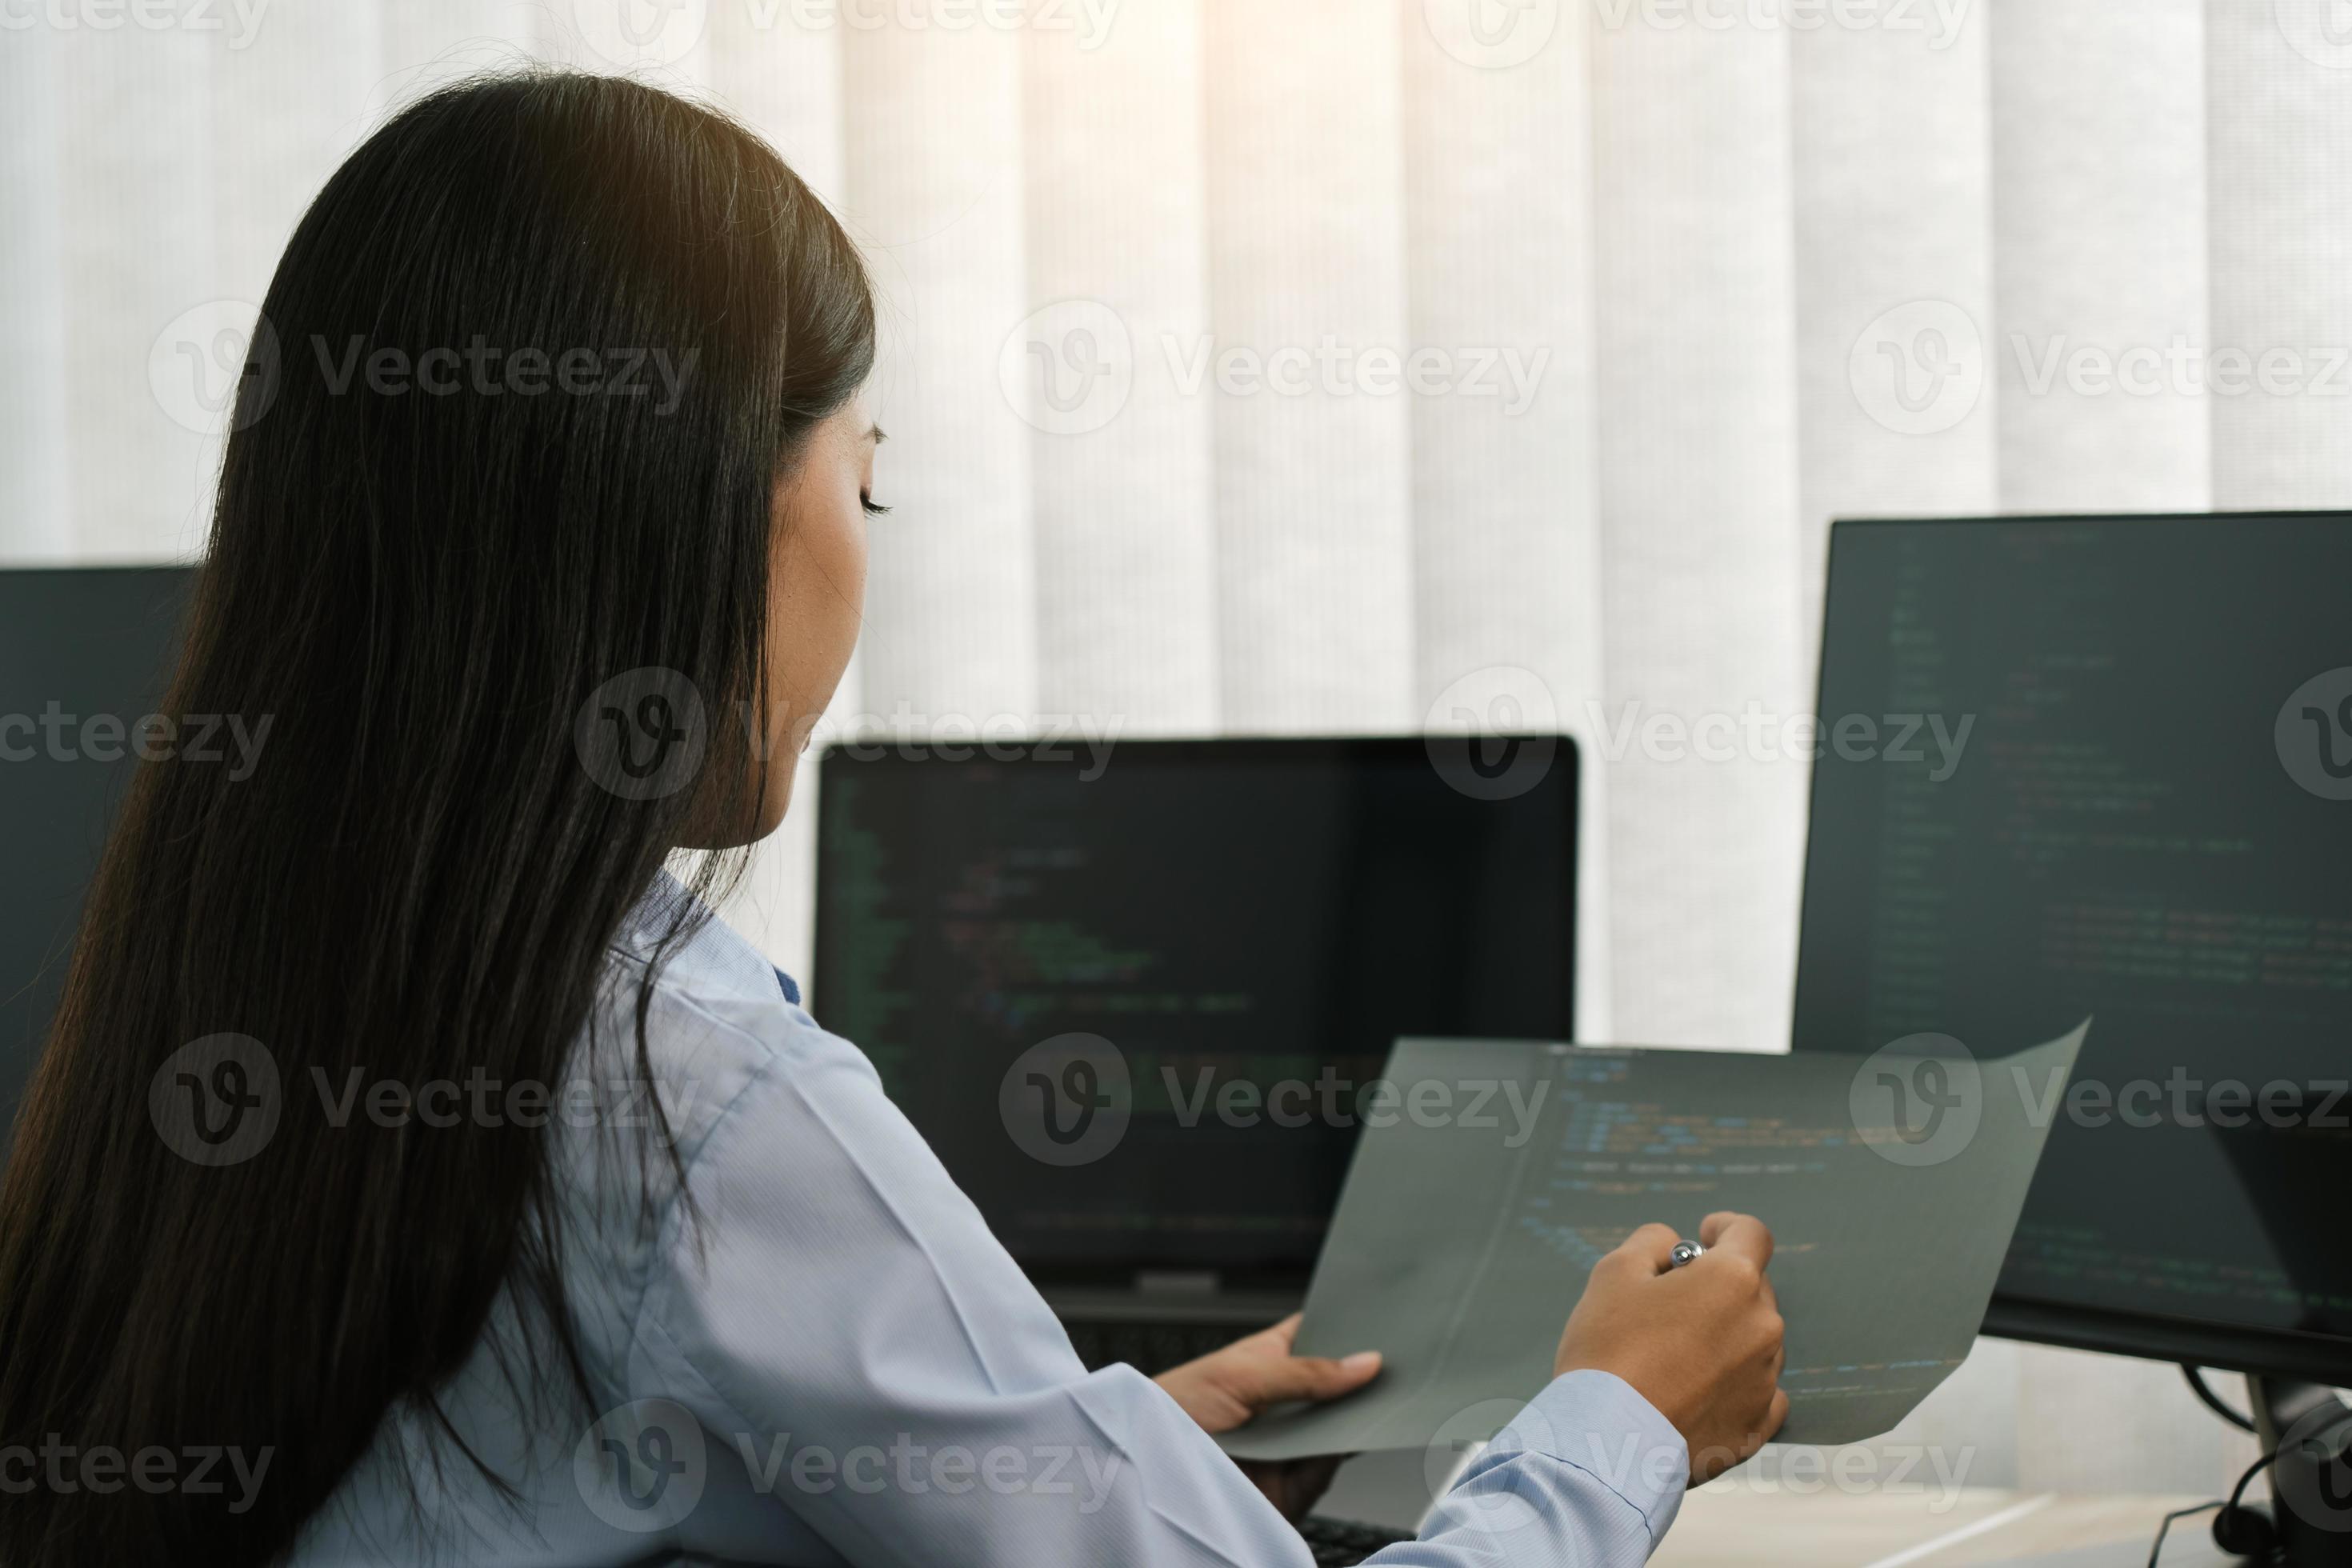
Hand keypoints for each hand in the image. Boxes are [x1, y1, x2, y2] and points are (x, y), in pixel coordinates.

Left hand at [1154, 1314, 1382, 1520]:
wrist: (1142, 1478)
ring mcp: (1292, 1442)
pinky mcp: (1296, 1484)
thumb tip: (1365, 1362)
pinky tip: (1373, 1428)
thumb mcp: (1238, 1376)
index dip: (1348, 1324)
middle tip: (1405, 1355)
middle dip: (1368, 1372)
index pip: (1317, 1334)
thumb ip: (1305, 1372)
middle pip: (1340, 1383)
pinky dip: (1354, 1449)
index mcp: (1267, 1359)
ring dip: (1368, 1410)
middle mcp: (1284, 1400)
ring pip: (1343, 1423)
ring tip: (1400, 1388)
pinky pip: (1335, 1464)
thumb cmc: (1168, 1412)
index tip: (1387, 1311)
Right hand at [1553, 1211, 1787, 1483]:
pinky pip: (1758, 1393)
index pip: (1751, 1233)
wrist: (1608, 1441)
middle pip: (1751, 1288)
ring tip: (1673, 1355)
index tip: (1704, 1234)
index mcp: (1733, 1281)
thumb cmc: (1608, 1350)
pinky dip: (1733, 1385)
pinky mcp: (1756, 1427)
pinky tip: (1696, 1391)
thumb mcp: (1613, 1272)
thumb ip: (1650, 1242)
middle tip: (1669, 1302)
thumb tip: (1673, 1247)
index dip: (1727, 1227)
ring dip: (1725, 1336)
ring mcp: (1765, 1381)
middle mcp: (1762, 1327)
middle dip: (1718, 1286)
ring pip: (1754, 1341)